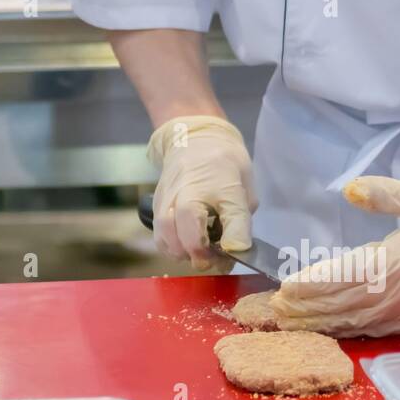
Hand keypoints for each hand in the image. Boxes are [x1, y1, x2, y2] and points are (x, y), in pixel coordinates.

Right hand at [147, 116, 256, 272]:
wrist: (194, 141)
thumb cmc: (224, 165)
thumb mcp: (243, 187)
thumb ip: (240, 220)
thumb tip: (236, 250)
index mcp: (218, 181)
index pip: (230, 215)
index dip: (235, 242)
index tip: (237, 252)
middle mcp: (186, 191)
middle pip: (188, 233)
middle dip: (203, 254)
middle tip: (218, 258)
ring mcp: (167, 199)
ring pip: (168, 239)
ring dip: (186, 254)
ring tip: (201, 253)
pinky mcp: (155, 206)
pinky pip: (160, 237)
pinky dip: (172, 249)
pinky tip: (186, 247)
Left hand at [270, 176, 399, 336]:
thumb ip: (384, 193)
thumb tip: (350, 190)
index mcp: (398, 264)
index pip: (343, 279)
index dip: (312, 286)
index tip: (285, 287)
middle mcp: (399, 296)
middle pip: (342, 307)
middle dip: (307, 310)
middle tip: (276, 311)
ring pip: (355, 324)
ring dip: (322, 324)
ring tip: (293, 322)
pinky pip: (373, 332)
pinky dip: (347, 331)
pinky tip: (329, 328)